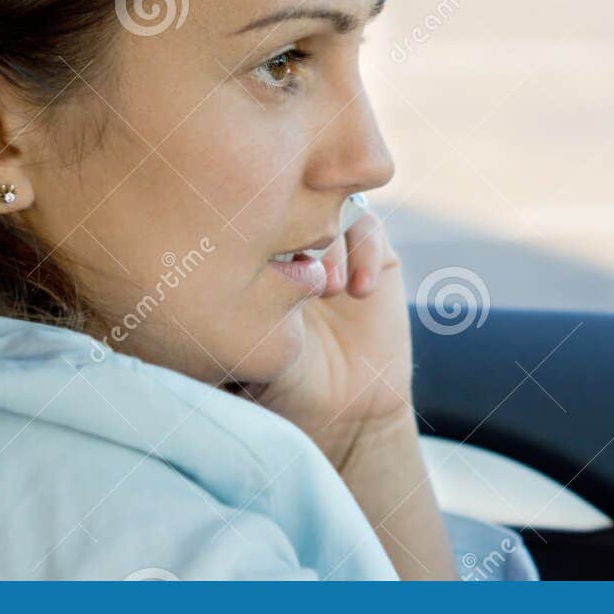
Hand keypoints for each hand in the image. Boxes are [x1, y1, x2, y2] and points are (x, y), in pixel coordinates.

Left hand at [245, 208, 415, 464]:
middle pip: (290, 200)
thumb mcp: (254, 341)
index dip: (256, 229)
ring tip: (329, 289)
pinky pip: (368, 226)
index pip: (246, 216)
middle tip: (300, 273)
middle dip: (296, 229)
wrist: (343, 413)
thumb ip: (250, 297)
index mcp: (250, 261)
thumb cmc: (284, 384)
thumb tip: (240, 253)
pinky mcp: (374, 255)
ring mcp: (332, 248)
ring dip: (331, 243)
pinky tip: (360, 291)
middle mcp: (290, 247)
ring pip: (330, 207)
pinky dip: (365, 251)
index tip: (262, 268)